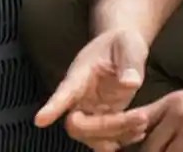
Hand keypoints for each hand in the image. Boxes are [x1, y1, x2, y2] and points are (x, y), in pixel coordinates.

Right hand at [33, 28, 150, 150]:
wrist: (122, 48)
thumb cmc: (121, 43)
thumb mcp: (128, 44)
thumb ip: (129, 62)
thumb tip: (131, 83)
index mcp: (80, 75)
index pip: (64, 92)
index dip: (52, 107)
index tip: (40, 120)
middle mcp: (79, 97)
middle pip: (77, 125)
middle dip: (106, 127)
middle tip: (139, 116)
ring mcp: (90, 111)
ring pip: (91, 137)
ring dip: (117, 136)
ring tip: (142, 122)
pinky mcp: (102, 119)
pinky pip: (105, 139)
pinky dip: (121, 140)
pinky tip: (139, 130)